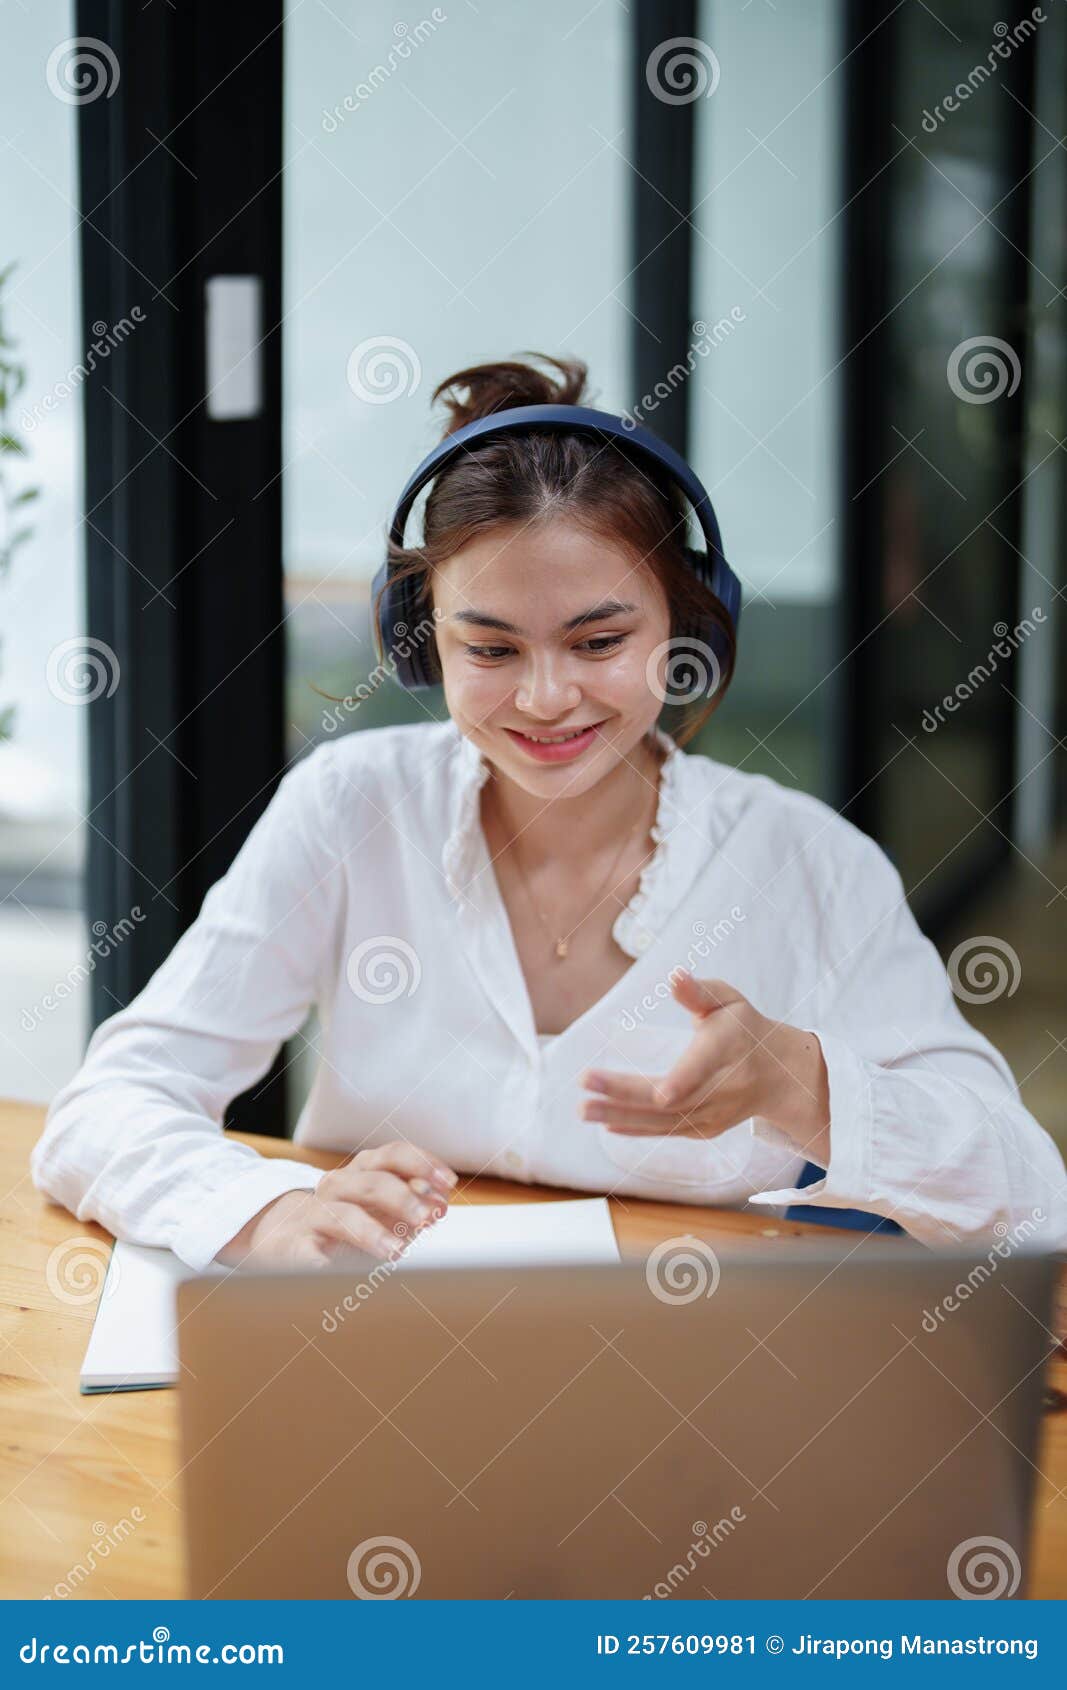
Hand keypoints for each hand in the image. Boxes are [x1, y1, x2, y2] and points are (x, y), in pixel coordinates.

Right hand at [215, 1140, 458, 1267]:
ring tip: (397, 1251)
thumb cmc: (345, 1223)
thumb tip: (440, 1202)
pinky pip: (309, 1253)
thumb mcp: (381, 1208)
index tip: (448, 1184)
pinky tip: (341, 1276)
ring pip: (344, 1215)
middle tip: (429, 1217)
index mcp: (362, 1171)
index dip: (423, 1165)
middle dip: (404, 1199)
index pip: (394, 1155)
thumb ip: (412, 1202)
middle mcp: (338, 1186)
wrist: (281, 1236)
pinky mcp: (295, 1246)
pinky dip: (324, 1263)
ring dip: (372, 1232)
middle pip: (373, 1182)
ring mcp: (314, 1215)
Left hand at [579, 971, 830, 1159]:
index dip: (682, 1081)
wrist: (779, 1075)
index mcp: (726, 1051)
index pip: (702, 1069)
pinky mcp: (704, 1129)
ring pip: (663, 1121)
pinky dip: (635, 1128)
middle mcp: (721, 1089)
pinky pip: (665, 1131)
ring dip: (619, 1116)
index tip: (658, 1091)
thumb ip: (698, 992)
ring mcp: (713, 1115)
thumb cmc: (745, 1029)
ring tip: (583, 1109)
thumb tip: (674, 976)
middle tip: (584, 1087)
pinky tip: (605, 1124)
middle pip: (671, 1100)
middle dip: (625, 1095)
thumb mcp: (728, 1001)